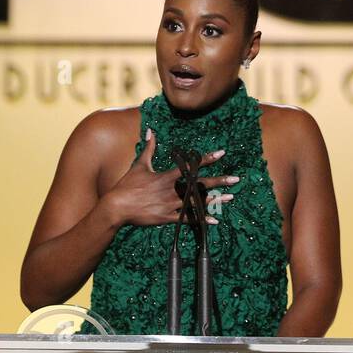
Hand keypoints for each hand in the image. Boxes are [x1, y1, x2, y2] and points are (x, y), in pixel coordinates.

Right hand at [103, 127, 238, 227]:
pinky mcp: (166, 218)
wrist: (116, 207)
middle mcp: (171, 191)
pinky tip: (214, 221)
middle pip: (199, 186)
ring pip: (197, 203)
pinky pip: (187, 220)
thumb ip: (149, 148)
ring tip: (230, 198)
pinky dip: (201, 221)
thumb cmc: (127, 185)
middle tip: (235, 179)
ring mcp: (170, 206)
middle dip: (218, 182)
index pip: (190, 166)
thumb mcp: (139, 165)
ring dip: (214, 201)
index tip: (221, 154)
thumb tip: (151, 130)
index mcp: (166, 177)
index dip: (206, 159)